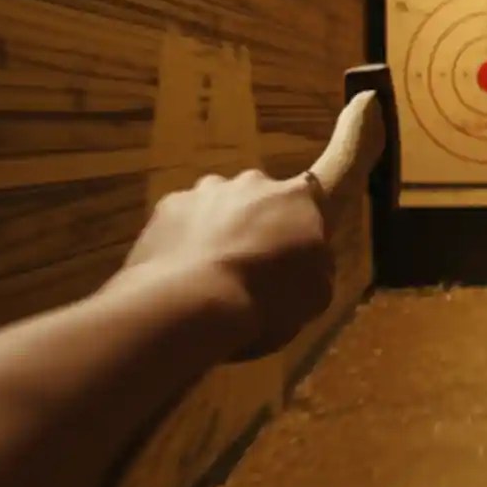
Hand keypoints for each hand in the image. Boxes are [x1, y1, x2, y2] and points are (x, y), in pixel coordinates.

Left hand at [101, 169, 334, 360]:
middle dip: (257, 221)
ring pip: (218, 204)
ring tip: (213, 271)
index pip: (314, 188)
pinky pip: (183, 219)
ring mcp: (207, 190)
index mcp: (298, 198)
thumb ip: (317, 266)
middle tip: (252, 262)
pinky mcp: (169, 205)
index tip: (295, 238)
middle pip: (260, 196)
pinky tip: (183, 271)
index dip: (302, 214)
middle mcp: (254, 182)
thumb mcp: (317, 294)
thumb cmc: (268, 300)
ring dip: (220, 228)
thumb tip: (311, 260)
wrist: (193, 304)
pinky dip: (185, 239)